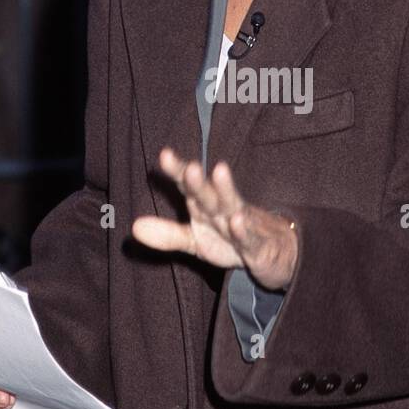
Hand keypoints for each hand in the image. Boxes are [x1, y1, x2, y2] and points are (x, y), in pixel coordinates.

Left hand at [132, 148, 298, 290]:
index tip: (164, 155)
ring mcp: (242, 225)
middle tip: (191, 166)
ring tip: (219, 170)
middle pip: (208, 192)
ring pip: (232, 205)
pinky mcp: (257, 246)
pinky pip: (249, 237)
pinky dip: (243, 229)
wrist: (274, 254)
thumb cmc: (231, 241)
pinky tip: (237, 220)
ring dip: (226, 190)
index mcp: (205, 206)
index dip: (178, 170)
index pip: (189, 185)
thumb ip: (168, 234)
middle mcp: (222, 210)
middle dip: (199, 180)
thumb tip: (134, 227)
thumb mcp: (196, 242)